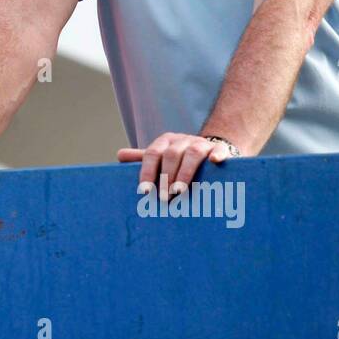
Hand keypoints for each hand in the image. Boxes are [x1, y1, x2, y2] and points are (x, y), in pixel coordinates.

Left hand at [117, 133, 237, 201]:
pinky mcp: (218, 149)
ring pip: (193, 153)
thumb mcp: (161, 157)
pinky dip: (217, 155)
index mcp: (165, 142)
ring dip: (185, 172)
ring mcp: (201, 143)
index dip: (147, 171)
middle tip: (164, 198)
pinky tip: (214, 162)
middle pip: (172, 155)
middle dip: (167, 177)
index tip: (145, 190)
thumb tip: (119, 156)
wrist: (207, 150)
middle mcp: (182, 140)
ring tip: (180, 191)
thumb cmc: (179, 160)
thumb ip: (142, 158)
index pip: (152, 154)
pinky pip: (219, 149)